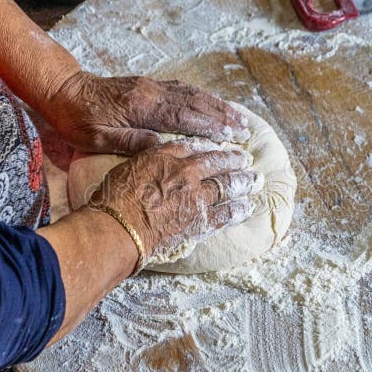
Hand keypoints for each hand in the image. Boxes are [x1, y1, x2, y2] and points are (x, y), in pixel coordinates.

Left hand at [49, 72, 250, 153]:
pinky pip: (182, 89)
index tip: (231, 134)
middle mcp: (151, 92)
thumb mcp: (97, 138)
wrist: (63, 90)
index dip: (209, 125)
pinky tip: (213, 103)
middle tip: (245, 127)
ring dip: (216, 105)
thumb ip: (130, 142)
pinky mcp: (148, 84)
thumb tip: (162, 147)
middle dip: (222, 115)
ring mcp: (151, 86)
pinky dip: (202, 96)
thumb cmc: (77, 119)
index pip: (183, 116)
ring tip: (238, 116)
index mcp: (140, 107)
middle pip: (194, 102)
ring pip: (191, 93)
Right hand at [88, 139, 263, 261]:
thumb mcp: (128, 166)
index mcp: (167, 157)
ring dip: (245, 183)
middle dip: (236, 160)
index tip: (220, 145)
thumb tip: (160, 155)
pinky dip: (238, 210)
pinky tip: (248, 207)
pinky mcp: (199, 222)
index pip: (194, 147)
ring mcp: (195, 198)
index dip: (210, 145)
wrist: (118, 226)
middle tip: (248, 159)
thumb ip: (149, 158)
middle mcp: (186, 173)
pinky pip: (225, 215)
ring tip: (257, 181)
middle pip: (218, 163)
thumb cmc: (114, 197)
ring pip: (228, 186)